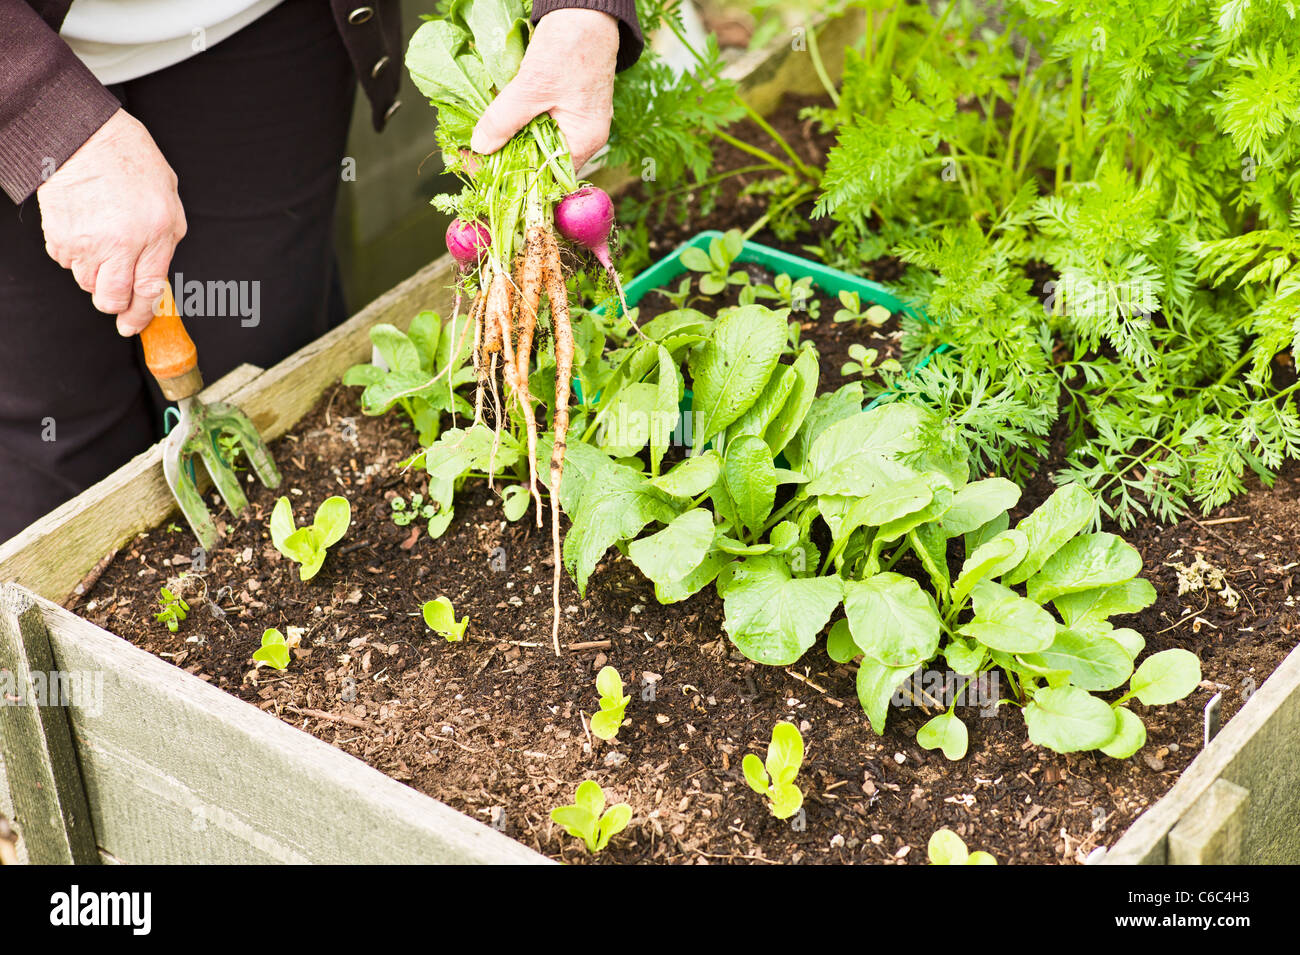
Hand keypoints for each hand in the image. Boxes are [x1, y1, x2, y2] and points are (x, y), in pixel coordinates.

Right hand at [37, 108, 186, 335]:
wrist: (84, 135)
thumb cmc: (131, 161)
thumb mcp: (168, 200)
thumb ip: (165, 241)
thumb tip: (156, 276)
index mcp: (157, 233)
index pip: (149, 291)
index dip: (140, 315)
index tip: (133, 325)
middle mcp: (122, 243)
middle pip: (111, 299)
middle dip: (114, 303)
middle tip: (117, 291)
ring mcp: (88, 242)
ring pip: (87, 282)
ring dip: (95, 274)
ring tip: (102, 242)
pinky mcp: (60, 236)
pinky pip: (67, 262)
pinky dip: (75, 255)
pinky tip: (84, 229)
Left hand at [470, 9, 619, 172]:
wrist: (585, 9)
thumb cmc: (571, 46)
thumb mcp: (532, 85)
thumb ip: (506, 118)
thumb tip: (481, 146)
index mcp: (582, 140)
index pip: (546, 177)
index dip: (513, 179)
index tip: (480, 172)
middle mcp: (580, 136)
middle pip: (538, 161)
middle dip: (505, 159)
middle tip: (471, 155)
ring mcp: (571, 119)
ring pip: (533, 141)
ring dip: (507, 139)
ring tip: (477, 139)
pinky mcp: (561, 102)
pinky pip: (534, 121)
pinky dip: (514, 120)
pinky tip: (492, 119)